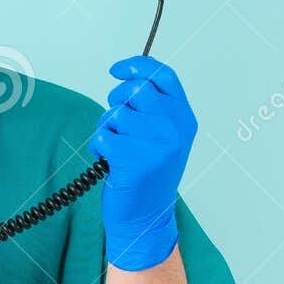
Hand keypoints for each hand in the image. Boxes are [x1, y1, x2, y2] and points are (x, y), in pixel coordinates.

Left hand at [87, 54, 197, 271]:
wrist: (147, 218)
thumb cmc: (150, 175)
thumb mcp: (165, 138)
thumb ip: (155, 109)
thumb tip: (129, 77)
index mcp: (184, 118)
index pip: (163, 76)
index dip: (137, 66)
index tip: (117, 70)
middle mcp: (174, 128)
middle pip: (135, 90)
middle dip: (117, 101)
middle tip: (116, 122)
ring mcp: (156, 144)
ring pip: (116, 114)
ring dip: (107, 128)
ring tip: (116, 149)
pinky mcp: (134, 160)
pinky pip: (102, 136)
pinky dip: (99, 147)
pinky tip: (109, 162)